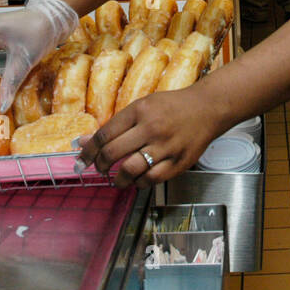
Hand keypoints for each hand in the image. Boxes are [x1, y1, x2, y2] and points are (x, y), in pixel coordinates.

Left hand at [77, 81, 222, 188]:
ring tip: (117, 180)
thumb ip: (117, 125)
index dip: (88, 151)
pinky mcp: (178, 162)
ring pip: (130, 170)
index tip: (82, 160)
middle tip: (100, 169)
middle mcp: (151, 128)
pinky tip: (137, 180)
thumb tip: (85, 141)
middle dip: (100, 166)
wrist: (207, 109)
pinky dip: (139, 183)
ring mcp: (165, 146)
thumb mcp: (143, 106)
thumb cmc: (172, 106)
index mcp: (140, 111)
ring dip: (118, 180)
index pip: (104, 135)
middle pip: (113, 153)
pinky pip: (151, 179)